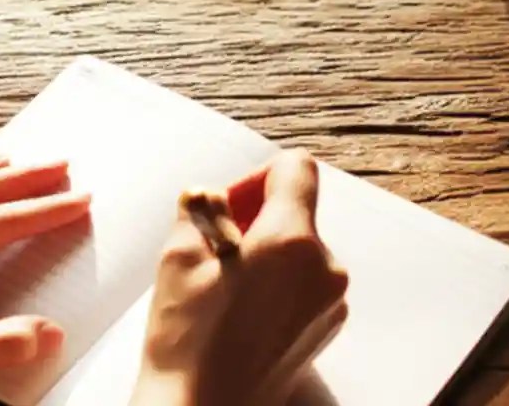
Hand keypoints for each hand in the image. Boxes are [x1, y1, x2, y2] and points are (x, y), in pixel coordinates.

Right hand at [132, 148, 347, 405]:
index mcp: (292, 240)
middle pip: (297, 211)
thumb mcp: (179, 253)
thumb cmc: (190, 340)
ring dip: (265, 253)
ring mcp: (330, 302)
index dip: (256, 176)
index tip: (227, 202)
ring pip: (299, 249)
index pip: (295, 168)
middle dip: (254, 219)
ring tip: (222, 285)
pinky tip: (239, 309)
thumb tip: (211, 197)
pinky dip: (276, 284)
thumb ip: (201, 207)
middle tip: (212, 247)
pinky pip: (304, 283)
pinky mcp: (324, 328)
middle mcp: (325, 268)